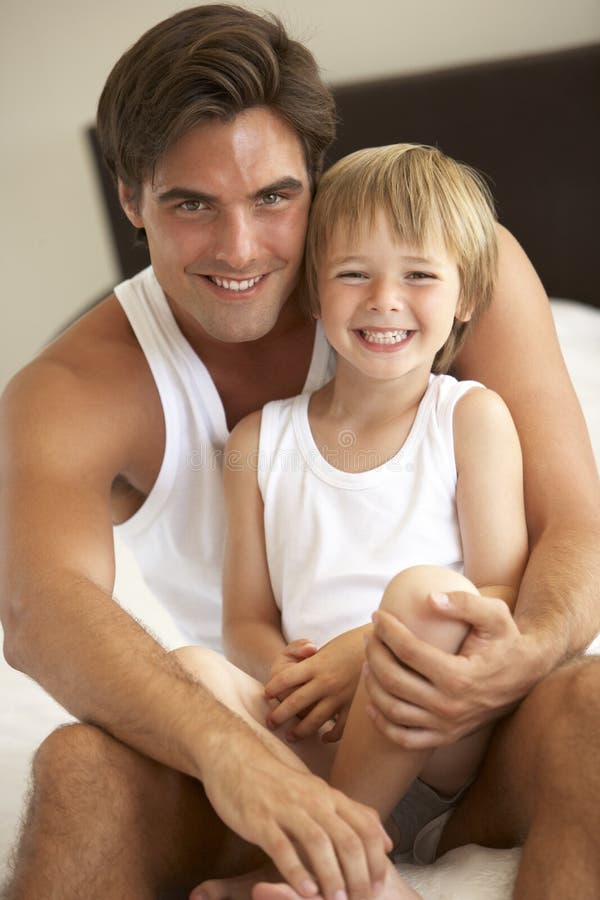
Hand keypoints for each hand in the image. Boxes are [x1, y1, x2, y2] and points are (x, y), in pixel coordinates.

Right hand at [201, 732, 391, 899]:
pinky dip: (295, 871)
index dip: (376, 859)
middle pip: (347, 838)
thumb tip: (386, 840)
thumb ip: (352, 815)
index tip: (379, 886)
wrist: (236, 758)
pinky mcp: (260, 819)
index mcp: (329, 795)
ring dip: (331, 876)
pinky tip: (304, 891)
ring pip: (318, 842)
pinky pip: (281, 846)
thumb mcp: (318, 793)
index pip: (365, 826)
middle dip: (358, 875)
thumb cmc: (278, 783)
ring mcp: (286, 808)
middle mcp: (313, 799)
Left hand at [265, 628, 367, 741]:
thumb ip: (313, 662)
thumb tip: (297, 675)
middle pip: (294, 702)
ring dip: (300, 730)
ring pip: (314, 720)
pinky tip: (324, 738)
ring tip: (290, 736)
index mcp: (317, 664)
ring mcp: (340, 696)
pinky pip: (339, 728)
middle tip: (270, 723)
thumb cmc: (354, 643)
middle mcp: (325, 681)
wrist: (382, 646)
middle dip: (279, 715)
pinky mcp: (354, 707)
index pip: (286, 678)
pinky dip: (330, 735)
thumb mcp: (330, 647)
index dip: (273, 687)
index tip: (266, 694)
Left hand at [364, 591, 542, 748]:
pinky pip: (404, 739)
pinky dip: (383, 723)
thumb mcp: (495, 614)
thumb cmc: (507, 640)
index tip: (378, 616)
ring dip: (372, 684)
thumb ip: (465, 603)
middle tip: (371, 637)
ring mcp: (447, 726)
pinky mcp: (446, 737)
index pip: (408, 651)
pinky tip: (373, 702)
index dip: (387, 631)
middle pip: (394, 680)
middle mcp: (450, 706)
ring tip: (370, 661)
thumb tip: (430, 599)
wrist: (527, 675)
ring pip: (393, 710)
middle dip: (375, 654)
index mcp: (459, 676)